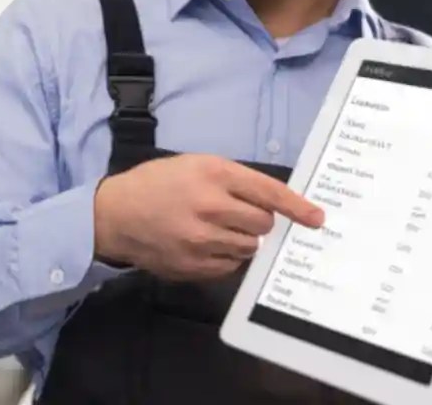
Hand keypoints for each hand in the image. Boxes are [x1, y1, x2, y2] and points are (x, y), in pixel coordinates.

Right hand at [92, 154, 324, 280]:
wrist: (115, 215)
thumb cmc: (157, 184)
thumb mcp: (193, 165)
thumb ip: (231, 180)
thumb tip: (272, 203)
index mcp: (213, 174)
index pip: (268, 192)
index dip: (297, 207)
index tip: (316, 219)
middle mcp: (211, 206)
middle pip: (263, 224)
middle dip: (258, 221)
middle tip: (238, 215)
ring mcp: (202, 240)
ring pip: (249, 247)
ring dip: (242, 240)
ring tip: (216, 229)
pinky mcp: (195, 265)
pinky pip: (231, 266)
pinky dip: (226, 256)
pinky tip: (204, 244)